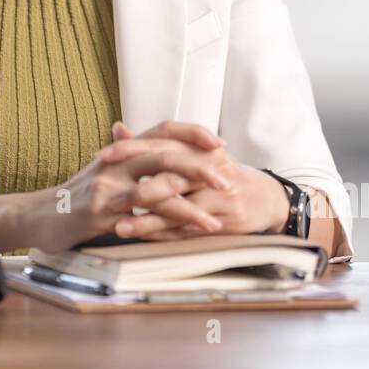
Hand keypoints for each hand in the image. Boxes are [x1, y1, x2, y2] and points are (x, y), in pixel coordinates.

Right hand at [28, 126, 237, 251]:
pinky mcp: (101, 213)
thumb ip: (125, 153)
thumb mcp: (103, 169)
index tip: (219, 143)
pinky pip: (140, 219)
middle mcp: (116, 162)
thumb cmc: (76, 195)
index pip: (162, 129)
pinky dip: (164, 229)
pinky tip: (182, 237)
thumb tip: (131, 131)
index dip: (192, 132)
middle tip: (227, 181)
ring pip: (156, 190)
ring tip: (214, 221)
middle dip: (200, 168)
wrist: (39, 215)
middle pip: (165, 155)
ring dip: (189, 207)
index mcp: (121, 150)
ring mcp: (108, 187)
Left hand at [97, 120, 285, 240]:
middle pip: (169, 177)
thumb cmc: (220, 173)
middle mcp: (209, 169)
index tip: (102, 156)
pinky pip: (189, 229)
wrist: (266, 197)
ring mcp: (218, 196)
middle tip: (106, 198)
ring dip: (147, 219)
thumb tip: (117, 128)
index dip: (131, 150)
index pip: (161, 145)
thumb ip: (153, 144)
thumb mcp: (191, 153)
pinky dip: (165, 235)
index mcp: (198, 148)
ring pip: (177, 208)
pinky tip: (144, 239)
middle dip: (136, 189)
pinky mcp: (223, 220)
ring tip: (119, 227)